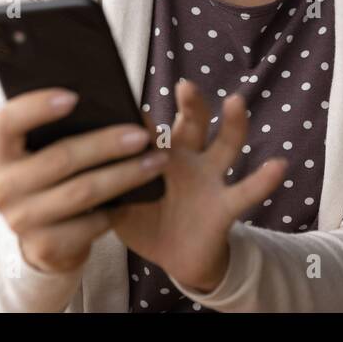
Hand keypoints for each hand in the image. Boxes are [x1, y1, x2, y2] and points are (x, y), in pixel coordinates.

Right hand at [0, 87, 168, 274]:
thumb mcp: (42, 148)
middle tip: (142, 134)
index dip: (37, 107)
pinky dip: (117, 208)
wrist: (42, 235)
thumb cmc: (50, 174)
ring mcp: (20, 220)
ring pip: (82, 191)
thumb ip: (60, 125)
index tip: (74, 96)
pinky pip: (91, 223)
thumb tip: (105, 98)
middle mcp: (1, 187)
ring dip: (125, 174)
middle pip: (60, 158)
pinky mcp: (45, 247)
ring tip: (156, 161)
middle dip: (106, 144)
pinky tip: (137, 196)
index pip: (7, 122)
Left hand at [108, 78, 287, 292]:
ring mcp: (210, 178)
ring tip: (236, 102)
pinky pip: (246, 191)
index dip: (137, 112)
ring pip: (225, 145)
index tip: (124, 92)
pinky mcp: (225, 205)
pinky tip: (278, 165)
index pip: (148, 124)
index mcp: (157, 152)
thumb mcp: (117, 201)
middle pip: (193, 123)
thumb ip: (100, 181)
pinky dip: (263, 179)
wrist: (175, 257)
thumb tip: (64, 161)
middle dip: (192, 103)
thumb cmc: (143, 219)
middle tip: (185, 84)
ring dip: (233, 123)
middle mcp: (187, 157)